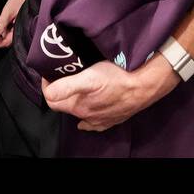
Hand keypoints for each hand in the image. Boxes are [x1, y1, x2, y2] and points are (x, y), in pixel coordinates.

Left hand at [0, 0, 25, 48]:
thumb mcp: (9, 11)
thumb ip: (2, 23)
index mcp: (19, 30)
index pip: (6, 42)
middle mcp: (19, 30)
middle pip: (6, 40)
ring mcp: (18, 26)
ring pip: (7, 35)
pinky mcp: (17, 22)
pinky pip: (8, 30)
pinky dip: (2, 30)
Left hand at [41, 55, 176, 131]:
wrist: (146, 85)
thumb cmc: (118, 78)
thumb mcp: (89, 78)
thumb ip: (66, 87)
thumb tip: (48, 92)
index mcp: (78, 106)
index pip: (51, 100)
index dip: (48, 85)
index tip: (50, 71)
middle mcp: (87, 116)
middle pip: (65, 105)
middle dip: (61, 90)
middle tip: (64, 74)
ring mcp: (101, 119)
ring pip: (80, 112)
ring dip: (75, 101)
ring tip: (77, 86)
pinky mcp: (114, 118)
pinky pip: (95, 122)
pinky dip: (88, 118)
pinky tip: (89, 113)